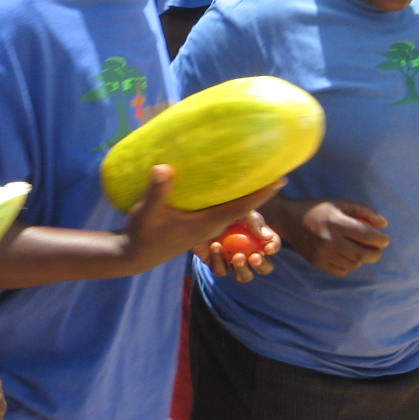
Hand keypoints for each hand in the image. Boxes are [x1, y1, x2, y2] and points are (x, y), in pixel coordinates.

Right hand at [121, 166, 285, 272]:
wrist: (137, 254)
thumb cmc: (144, 234)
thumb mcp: (148, 213)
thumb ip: (158, 191)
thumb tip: (164, 167)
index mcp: (208, 224)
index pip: (242, 208)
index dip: (261, 194)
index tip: (281, 180)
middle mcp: (214, 225)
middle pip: (245, 206)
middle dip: (262, 189)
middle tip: (278, 165)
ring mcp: (209, 225)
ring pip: (236, 207)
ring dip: (249, 192)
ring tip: (262, 168)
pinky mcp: (202, 223)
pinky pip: (225, 207)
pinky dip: (233, 194)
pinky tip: (234, 179)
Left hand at [197, 210, 280, 281]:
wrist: (199, 211)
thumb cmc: (223, 208)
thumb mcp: (241, 210)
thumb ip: (255, 222)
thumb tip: (266, 238)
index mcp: (259, 238)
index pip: (273, 246)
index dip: (273, 248)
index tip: (267, 248)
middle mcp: (249, 253)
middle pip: (264, 268)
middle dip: (261, 265)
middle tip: (254, 257)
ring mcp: (232, 261)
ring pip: (244, 276)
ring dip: (243, 269)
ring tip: (237, 256)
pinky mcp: (216, 264)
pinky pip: (221, 270)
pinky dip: (219, 260)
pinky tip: (215, 246)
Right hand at [274, 197, 389, 276]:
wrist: (290, 220)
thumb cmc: (319, 209)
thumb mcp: (341, 203)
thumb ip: (364, 211)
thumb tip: (384, 224)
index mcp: (337, 223)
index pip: (367, 236)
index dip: (381, 239)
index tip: (384, 238)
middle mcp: (329, 240)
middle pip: (363, 254)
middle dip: (376, 253)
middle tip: (376, 247)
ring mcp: (323, 254)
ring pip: (354, 264)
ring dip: (361, 258)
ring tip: (358, 248)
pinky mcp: (317, 263)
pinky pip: (342, 271)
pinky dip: (349, 265)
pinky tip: (346, 255)